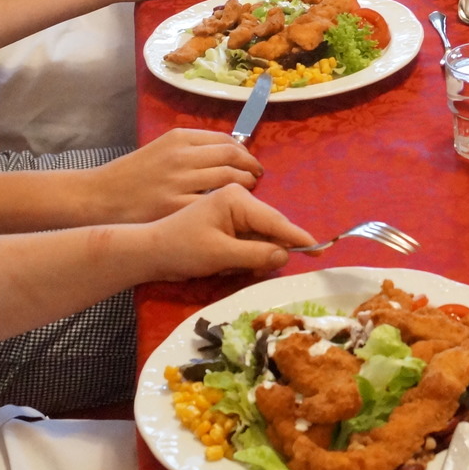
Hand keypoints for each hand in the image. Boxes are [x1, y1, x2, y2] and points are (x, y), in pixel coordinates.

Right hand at [87, 128, 265, 222]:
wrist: (98, 197)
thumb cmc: (130, 176)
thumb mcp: (160, 150)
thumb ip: (191, 150)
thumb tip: (227, 154)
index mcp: (179, 138)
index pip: (226, 140)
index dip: (245, 153)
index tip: (251, 163)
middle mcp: (181, 156)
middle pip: (232, 157)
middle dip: (251, 168)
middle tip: (256, 179)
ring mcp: (179, 182)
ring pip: (228, 179)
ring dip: (245, 186)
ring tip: (247, 194)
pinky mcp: (175, 206)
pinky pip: (213, 204)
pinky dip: (227, 206)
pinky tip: (228, 211)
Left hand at [142, 183, 314, 280]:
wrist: (148, 252)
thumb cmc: (181, 249)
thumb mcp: (220, 255)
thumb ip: (256, 255)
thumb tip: (285, 256)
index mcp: (236, 198)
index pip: (275, 220)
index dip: (298, 238)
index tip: (320, 250)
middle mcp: (237, 199)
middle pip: (270, 230)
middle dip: (265, 253)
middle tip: (249, 271)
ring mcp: (232, 212)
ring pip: (260, 239)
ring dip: (250, 258)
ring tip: (227, 267)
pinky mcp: (226, 224)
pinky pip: (248, 242)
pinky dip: (242, 257)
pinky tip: (224, 264)